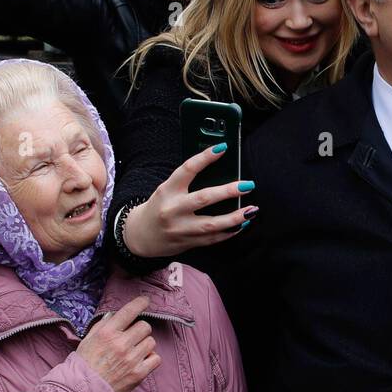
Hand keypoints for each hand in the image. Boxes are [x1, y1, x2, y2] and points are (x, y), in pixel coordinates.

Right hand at [76, 296, 159, 391]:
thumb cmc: (84, 365)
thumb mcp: (88, 340)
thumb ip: (102, 326)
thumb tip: (115, 314)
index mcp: (107, 333)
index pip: (129, 311)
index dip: (140, 303)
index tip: (145, 300)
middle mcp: (120, 344)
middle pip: (145, 326)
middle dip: (140, 330)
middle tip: (133, 337)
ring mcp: (131, 359)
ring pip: (151, 342)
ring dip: (144, 345)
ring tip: (134, 352)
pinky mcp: (138, 373)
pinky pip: (156, 358)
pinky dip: (150, 359)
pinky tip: (140, 361)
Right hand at [120, 143, 256, 258]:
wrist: (139, 236)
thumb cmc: (159, 207)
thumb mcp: (167, 190)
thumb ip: (188, 182)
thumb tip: (221, 171)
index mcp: (167, 191)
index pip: (187, 169)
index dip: (205, 157)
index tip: (223, 147)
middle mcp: (172, 210)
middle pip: (203, 198)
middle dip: (228, 191)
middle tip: (248, 184)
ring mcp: (180, 229)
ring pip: (211, 224)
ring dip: (235, 218)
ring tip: (252, 210)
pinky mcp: (187, 243)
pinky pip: (213, 239)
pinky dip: (230, 232)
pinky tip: (242, 224)